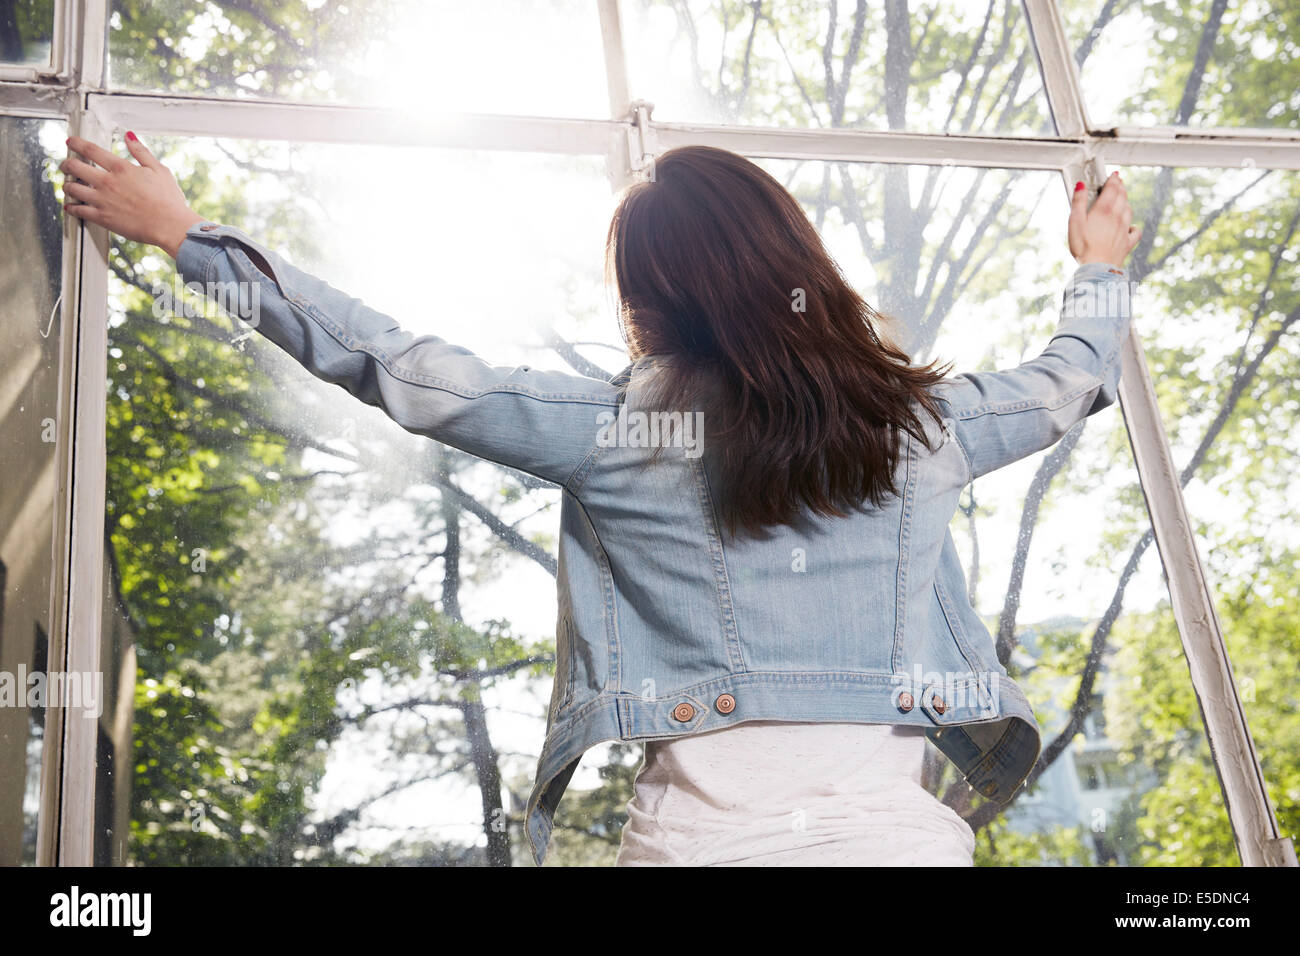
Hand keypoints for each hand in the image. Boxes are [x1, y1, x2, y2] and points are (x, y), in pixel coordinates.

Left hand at [61, 132, 203, 259]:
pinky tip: (70, 206)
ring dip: (67, 185)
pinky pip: (78, 210)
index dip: (77, 143)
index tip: (71, 142)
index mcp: (121, 168)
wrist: (169, 225)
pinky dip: (71, 207)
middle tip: (66, 165)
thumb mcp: (159, 170)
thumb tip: (130, 136)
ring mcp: (102, 200)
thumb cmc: (168, 200)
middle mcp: (107, 182)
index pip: (91, 150)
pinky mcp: (102, 217)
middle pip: (74, 167)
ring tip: (68, 185)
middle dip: (66, 164)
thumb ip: (142, 152)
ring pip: (72, 188)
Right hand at [1068, 171, 1141, 267]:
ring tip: (1122, 199)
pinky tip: (1129, 226)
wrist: (1097, 268)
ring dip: (1126, 202)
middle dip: (1120, 188)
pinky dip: (1133, 225)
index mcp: (1104, 210)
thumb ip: (1078, 201)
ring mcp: (1124, 229)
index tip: (1114, 174)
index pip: (1112, 189)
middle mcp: (1117, 217)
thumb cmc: (1083, 246)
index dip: (1113, 179)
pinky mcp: (1127, 242)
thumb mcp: (1074, 221)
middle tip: (1118, 183)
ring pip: (1129, 210)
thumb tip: (1081, 185)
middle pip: (1123, 197)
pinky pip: (1135, 230)